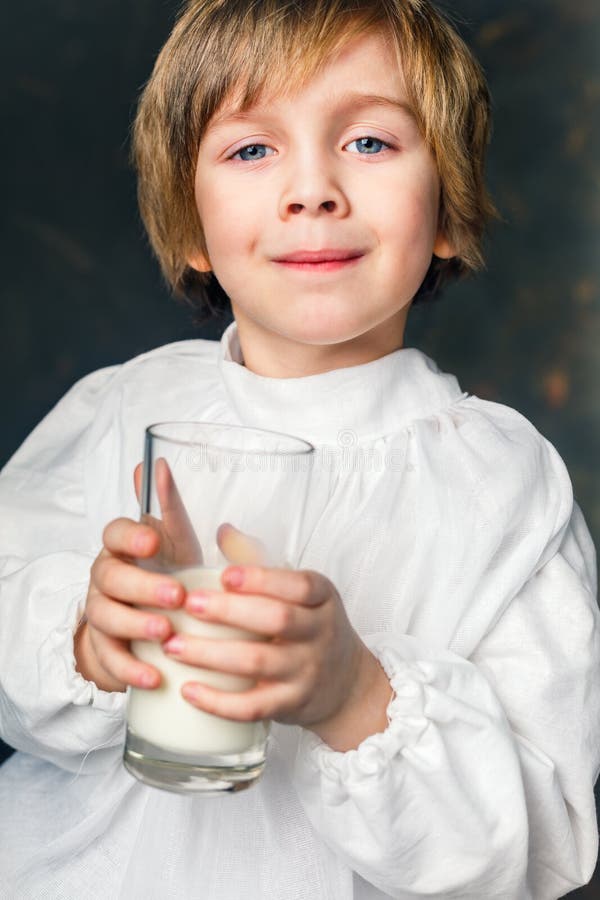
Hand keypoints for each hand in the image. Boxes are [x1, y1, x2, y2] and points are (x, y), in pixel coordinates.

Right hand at [75, 461, 269, 692]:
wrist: (161, 623)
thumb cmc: (173, 573)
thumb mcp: (178, 541)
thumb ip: (169, 508)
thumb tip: (159, 464)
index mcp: (123, 548)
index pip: (113, 533)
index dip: (129, 537)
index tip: (153, 542)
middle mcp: (106, 577)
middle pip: (111, 577)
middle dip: (143, 586)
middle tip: (178, 597)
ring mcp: (102, 613)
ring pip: (106, 617)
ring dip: (136, 625)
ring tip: (167, 633)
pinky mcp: (107, 648)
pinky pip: (110, 658)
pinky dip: (131, 668)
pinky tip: (154, 675)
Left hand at [161, 565, 391, 748]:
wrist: (346, 684)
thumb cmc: (310, 627)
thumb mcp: (299, 591)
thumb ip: (259, 561)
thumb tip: (224, 531)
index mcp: (321, 597)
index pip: (298, 585)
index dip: (261, 579)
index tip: (224, 575)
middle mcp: (319, 632)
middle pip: (277, 620)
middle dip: (229, 612)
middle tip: (189, 605)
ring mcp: (306, 671)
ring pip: (259, 663)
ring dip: (211, 654)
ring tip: (173, 645)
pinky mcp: (291, 705)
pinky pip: (254, 707)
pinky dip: (219, 701)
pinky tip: (189, 690)